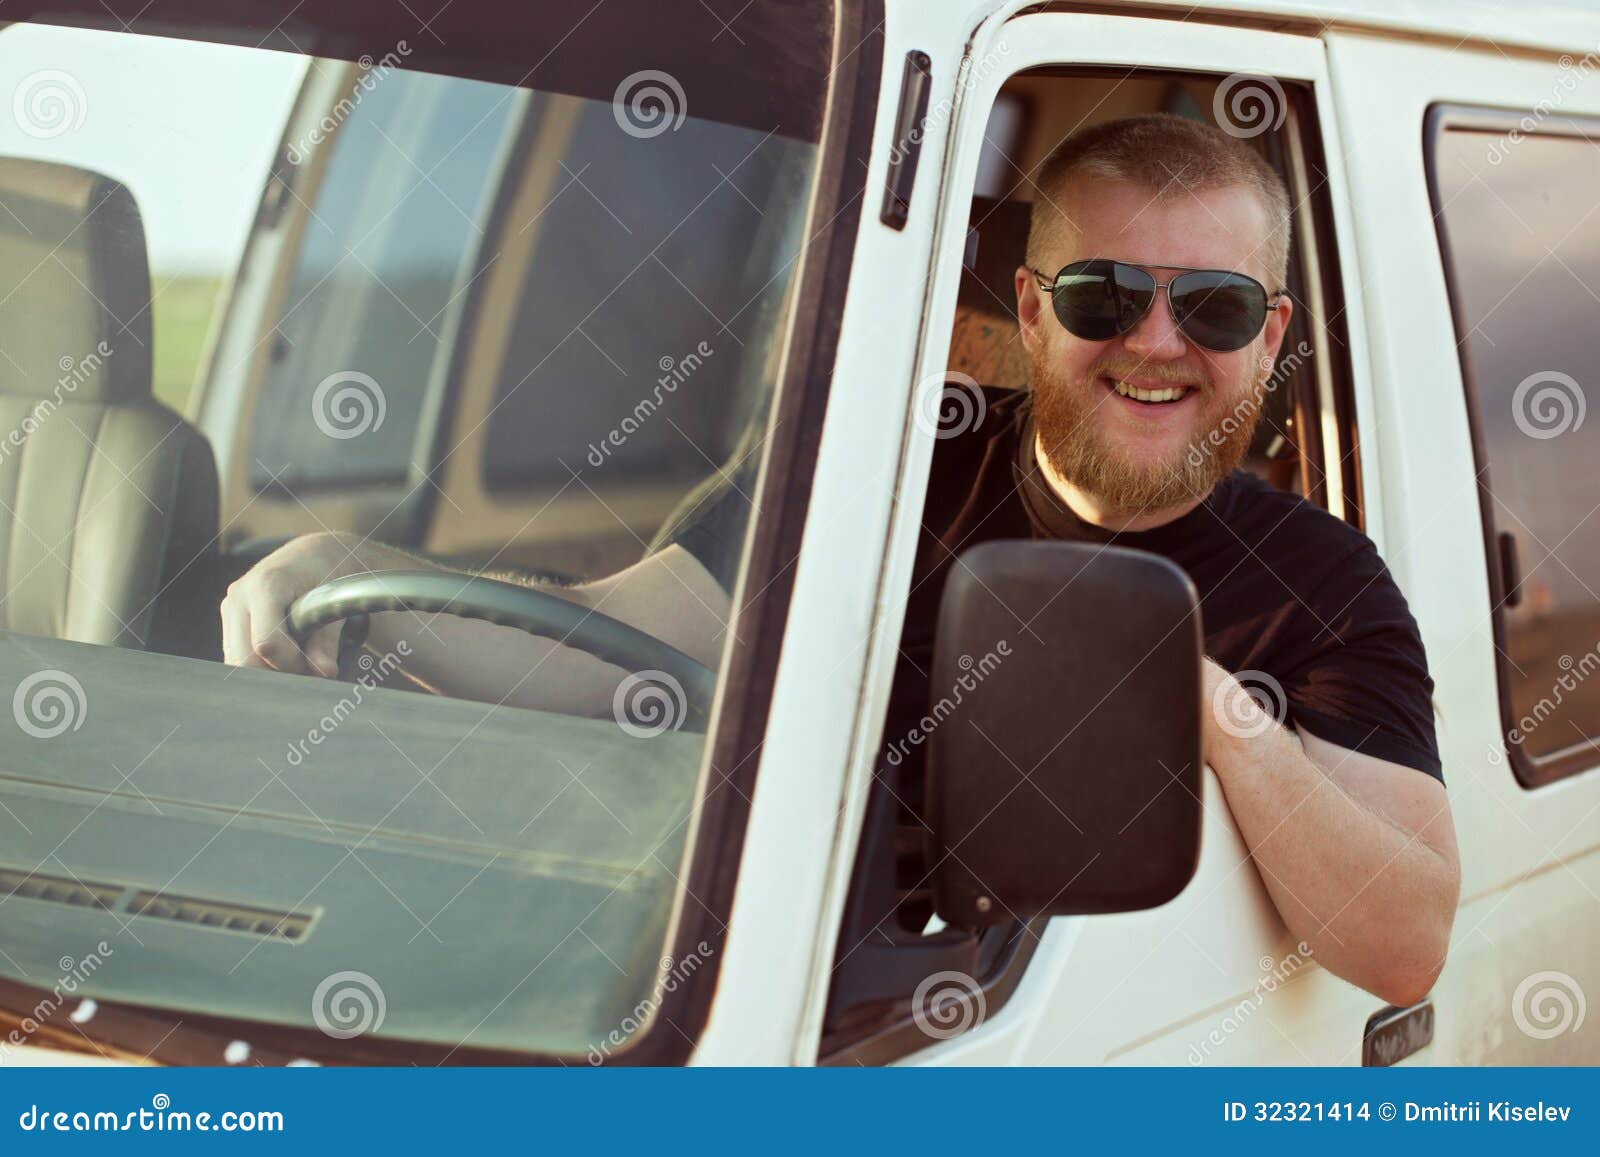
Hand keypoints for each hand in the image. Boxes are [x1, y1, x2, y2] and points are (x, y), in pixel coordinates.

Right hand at [221, 531, 372, 676]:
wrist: (312, 554)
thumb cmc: (327, 574)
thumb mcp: (334, 602)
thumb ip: (327, 639)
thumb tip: (324, 672)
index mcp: (265, 586)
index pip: (266, 644)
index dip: (292, 664)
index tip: (316, 667)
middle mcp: (240, 596)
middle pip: (244, 659)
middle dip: (277, 673)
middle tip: (307, 670)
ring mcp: (230, 607)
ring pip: (236, 661)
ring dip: (267, 671)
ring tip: (297, 660)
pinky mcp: (229, 618)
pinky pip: (236, 654)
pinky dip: (260, 664)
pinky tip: (283, 654)